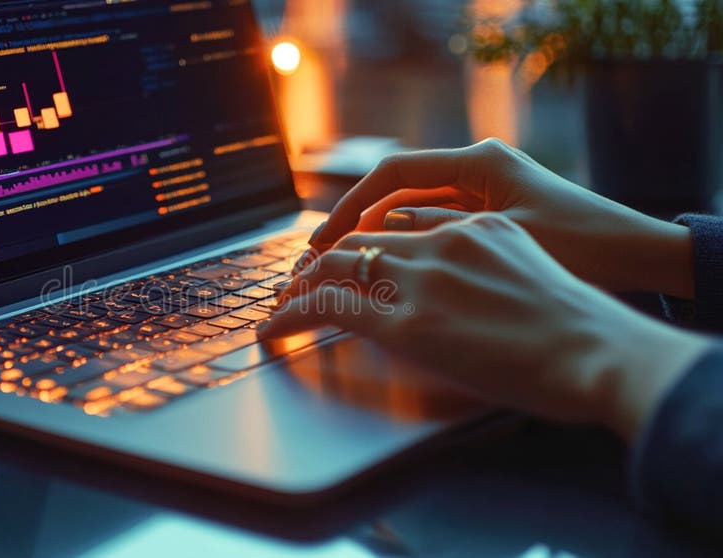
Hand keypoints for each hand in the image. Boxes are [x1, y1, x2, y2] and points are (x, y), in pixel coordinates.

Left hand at [261, 214, 711, 440]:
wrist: (599, 350)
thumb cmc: (580, 329)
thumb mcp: (531, 276)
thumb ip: (486, 272)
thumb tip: (456, 296)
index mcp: (477, 227)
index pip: (401, 223)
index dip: (364, 239)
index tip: (345, 255)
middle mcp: (444, 242)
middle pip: (363, 239)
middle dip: (323, 259)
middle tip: (298, 279)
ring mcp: (424, 278)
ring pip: (338, 265)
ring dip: (301, 284)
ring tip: (279, 301)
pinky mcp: (409, 320)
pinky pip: (332, 306)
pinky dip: (295, 312)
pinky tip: (275, 325)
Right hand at [307, 138, 693, 298]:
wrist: (639, 265)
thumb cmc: (582, 250)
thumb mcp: (497, 243)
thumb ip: (432, 238)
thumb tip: (372, 243)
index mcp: (481, 163)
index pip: (394, 173)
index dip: (350, 206)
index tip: (322, 239)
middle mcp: (483, 171)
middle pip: (402, 191)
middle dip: (360, 224)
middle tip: (324, 260)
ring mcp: (491, 196)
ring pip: (419, 212)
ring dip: (384, 239)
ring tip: (351, 271)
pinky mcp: (499, 221)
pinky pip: (443, 229)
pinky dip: (415, 249)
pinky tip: (396, 276)